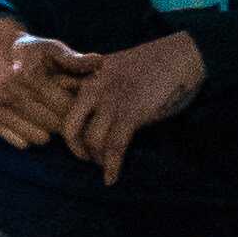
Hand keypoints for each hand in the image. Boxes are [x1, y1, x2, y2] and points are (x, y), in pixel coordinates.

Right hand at [0, 17, 98, 151]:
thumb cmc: (30, 50)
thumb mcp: (52, 48)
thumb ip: (75, 59)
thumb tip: (100, 61)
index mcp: (27, 75)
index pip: (67, 108)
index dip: (78, 109)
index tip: (79, 103)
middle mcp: (8, 90)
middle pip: (55, 125)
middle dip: (65, 121)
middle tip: (64, 110)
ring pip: (39, 137)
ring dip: (47, 130)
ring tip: (47, 114)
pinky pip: (21, 142)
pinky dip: (28, 134)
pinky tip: (30, 120)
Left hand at [60, 31, 204, 183]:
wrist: (178, 57)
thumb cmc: (150, 64)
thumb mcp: (112, 68)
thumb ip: (94, 83)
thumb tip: (83, 104)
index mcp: (87, 78)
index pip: (59, 105)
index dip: (61, 125)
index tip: (69, 137)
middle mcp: (93, 91)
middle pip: (69, 127)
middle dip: (74, 147)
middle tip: (84, 156)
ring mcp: (111, 103)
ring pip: (91, 141)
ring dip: (95, 158)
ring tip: (102, 165)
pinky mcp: (131, 115)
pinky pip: (115, 147)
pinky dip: (111, 166)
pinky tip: (110, 179)